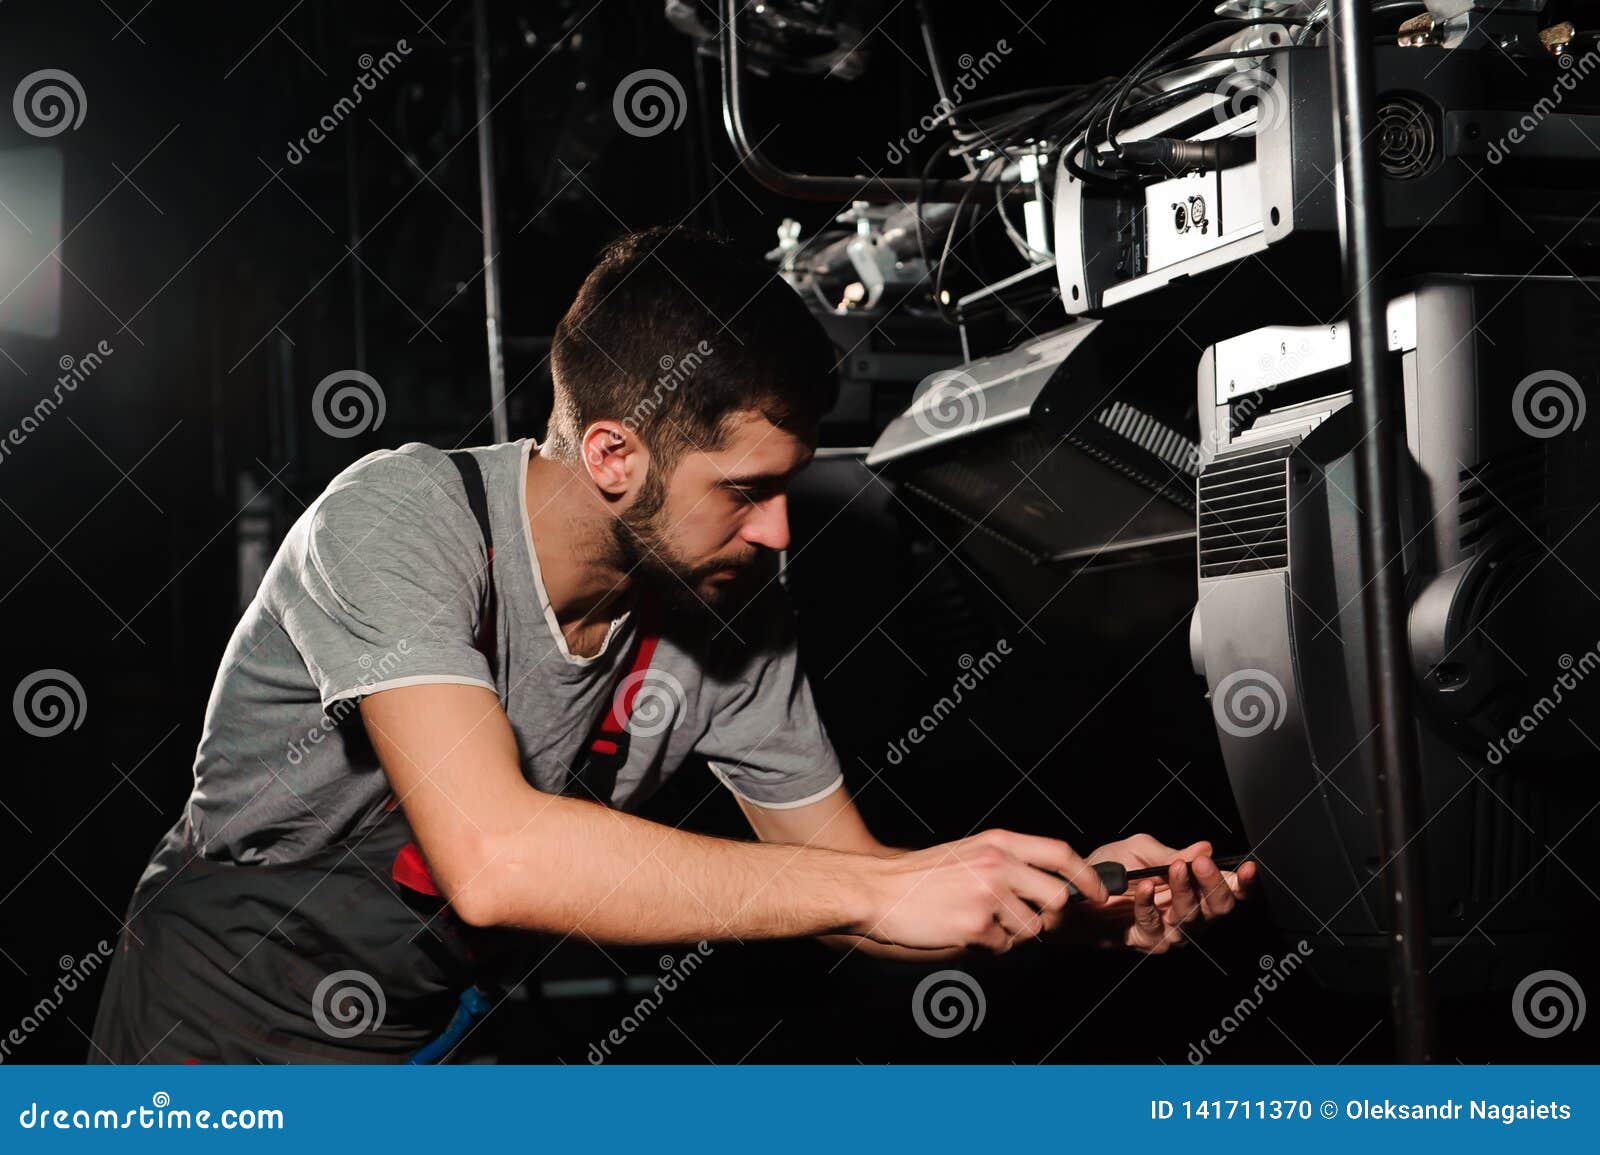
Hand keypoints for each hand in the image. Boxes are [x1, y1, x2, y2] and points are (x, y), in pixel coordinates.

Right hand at [857, 829, 1107, 952]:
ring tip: (979, 920)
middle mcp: (998, 864)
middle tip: (1027, 919)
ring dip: (1012, 933)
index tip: (1098, 892)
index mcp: (998, 842)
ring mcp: (988, 895)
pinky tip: (962, 930)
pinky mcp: (976, 926)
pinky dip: (987, 946)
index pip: (1060, 853)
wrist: (877, 890)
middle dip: (1049, 916)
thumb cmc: (921, 876)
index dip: (1086, 876)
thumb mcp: (970, 852)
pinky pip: (1003, 947)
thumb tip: (1051, 885)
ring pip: (1031, 929)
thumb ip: (1009, 862)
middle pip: (1057, 898)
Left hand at [1081, 835, 1257, 954]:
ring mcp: (1170, 932)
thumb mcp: (1143, 851)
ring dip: (1184, 891)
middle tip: (1203, 863)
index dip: (1243, 883)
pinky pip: (1153, 925)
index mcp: (1196, 890)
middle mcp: (1190, 915)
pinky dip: (1149, 904)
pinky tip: (1145, 886)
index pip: (1230, 891)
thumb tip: (1205, 848)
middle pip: (1218, 908)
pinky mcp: (1147, 941)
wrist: (1075, 889)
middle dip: (1215, 885)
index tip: (1248, 868)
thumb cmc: (1112, 868)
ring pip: (1191, 918)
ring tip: (1175, 868)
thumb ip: (1174, 852)